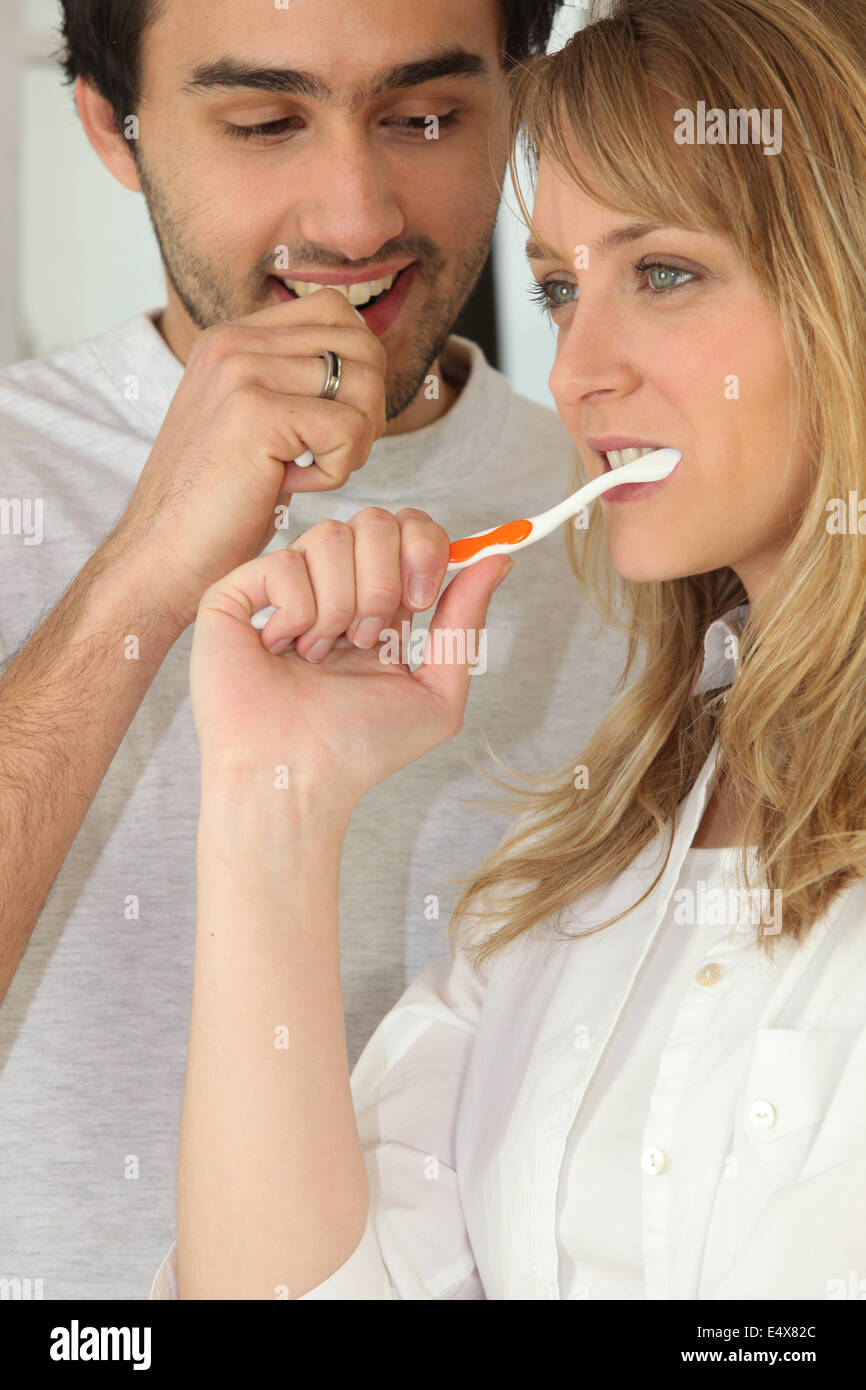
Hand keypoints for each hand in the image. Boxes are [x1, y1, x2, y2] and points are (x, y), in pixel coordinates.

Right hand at [112, 290, 386, 631]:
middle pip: (361, 345)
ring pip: (364, 385)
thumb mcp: (256, 424)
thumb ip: (294, 382)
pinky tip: (289, 486)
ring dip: (354, 442)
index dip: (358, 371)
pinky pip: (347, 430)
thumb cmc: (219, 505)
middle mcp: (235, 341)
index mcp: (234, 337)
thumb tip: (367, 363)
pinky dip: (335, 472)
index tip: (328, 424)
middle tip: (328, 454)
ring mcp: (241, 371)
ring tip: (307, 470)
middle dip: (369, 408)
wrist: (162, 556)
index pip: (337, 313)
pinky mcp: (254, 413)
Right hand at [189, 507, 512, 812]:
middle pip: (376, 521)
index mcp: (381, 601)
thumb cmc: (360, 748)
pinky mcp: (236, 593)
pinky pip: (284, 562)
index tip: (422, 599)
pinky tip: (282, 650)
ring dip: (338, 606)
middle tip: (368, 638)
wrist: (298, 777)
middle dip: (383, 582)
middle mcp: (333, 585)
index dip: (425, 547)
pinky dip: (296, 613)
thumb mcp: (437, 691)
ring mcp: (284, 585)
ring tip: (320, 655)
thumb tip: (499, 558)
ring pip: (330, 535)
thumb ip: (465, 622)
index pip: (410, 529)